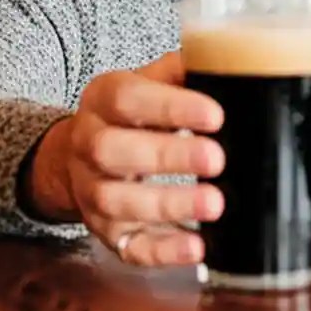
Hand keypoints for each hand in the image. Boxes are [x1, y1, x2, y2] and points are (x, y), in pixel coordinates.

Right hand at [21, 52, 225, 265]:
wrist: (81, 157)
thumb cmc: (132, 116)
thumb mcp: (150, 84)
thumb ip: (181, 73)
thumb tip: (229, 59)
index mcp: (103, 99)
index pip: (128, 99)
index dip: (170, 108)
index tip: (215, 115)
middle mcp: (89, 145)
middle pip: (113, 151)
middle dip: (167, 157)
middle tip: (216, 159)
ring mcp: (92, 192)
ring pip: (117, 202)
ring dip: (168, 205)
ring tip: (214, 204)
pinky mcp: (107, 233)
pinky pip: (129, 247)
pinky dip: (163, 251)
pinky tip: (197, 247)